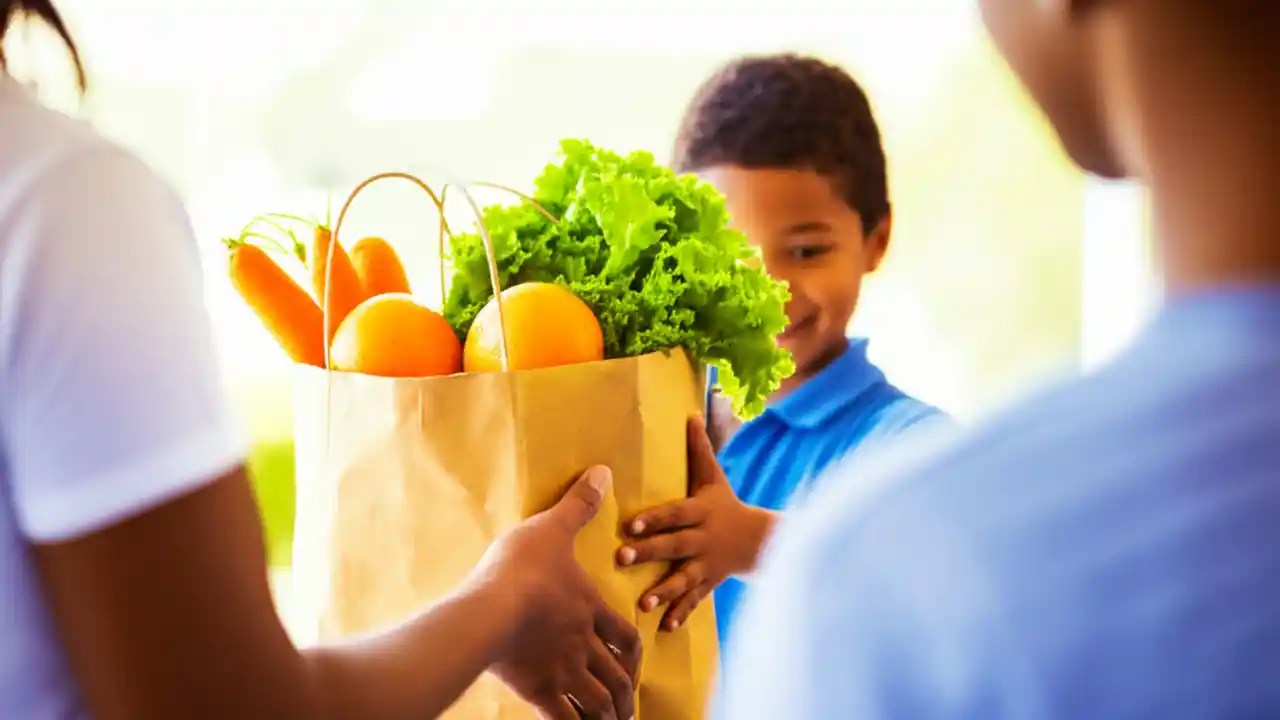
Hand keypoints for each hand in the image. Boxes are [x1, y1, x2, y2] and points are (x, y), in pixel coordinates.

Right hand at [473, 467, 641, 719]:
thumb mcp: (552, 527)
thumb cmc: (521, 567)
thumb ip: (578, 504)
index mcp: (590, 608)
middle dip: (627, 691)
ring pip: (598, 700)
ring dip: (610, 714)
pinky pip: (564, 719)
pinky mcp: (537, 690)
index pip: (624, 634)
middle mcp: (583, 643)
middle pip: (617, 674)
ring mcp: (562, 669)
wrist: (491, 608)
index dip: (634, 649)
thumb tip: (603, 472)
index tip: (636, 659)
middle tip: (630, 704)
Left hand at [617, 418, 776, 631]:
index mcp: (700, 511)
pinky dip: (681, 614)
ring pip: (683, 579)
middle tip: (621, 558)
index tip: (630, 525)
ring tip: (644, 604)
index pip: (675, 513)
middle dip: (649, 552)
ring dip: (664, 592)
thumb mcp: (713, 476)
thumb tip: (690, 413)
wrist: (761, 539)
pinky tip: (665, 628)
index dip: (654, 518)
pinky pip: (695, 601)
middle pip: (674, 546)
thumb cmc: (726, 503)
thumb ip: (699, 449)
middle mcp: (703, 539)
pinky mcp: (709, 583)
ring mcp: (707, 564)